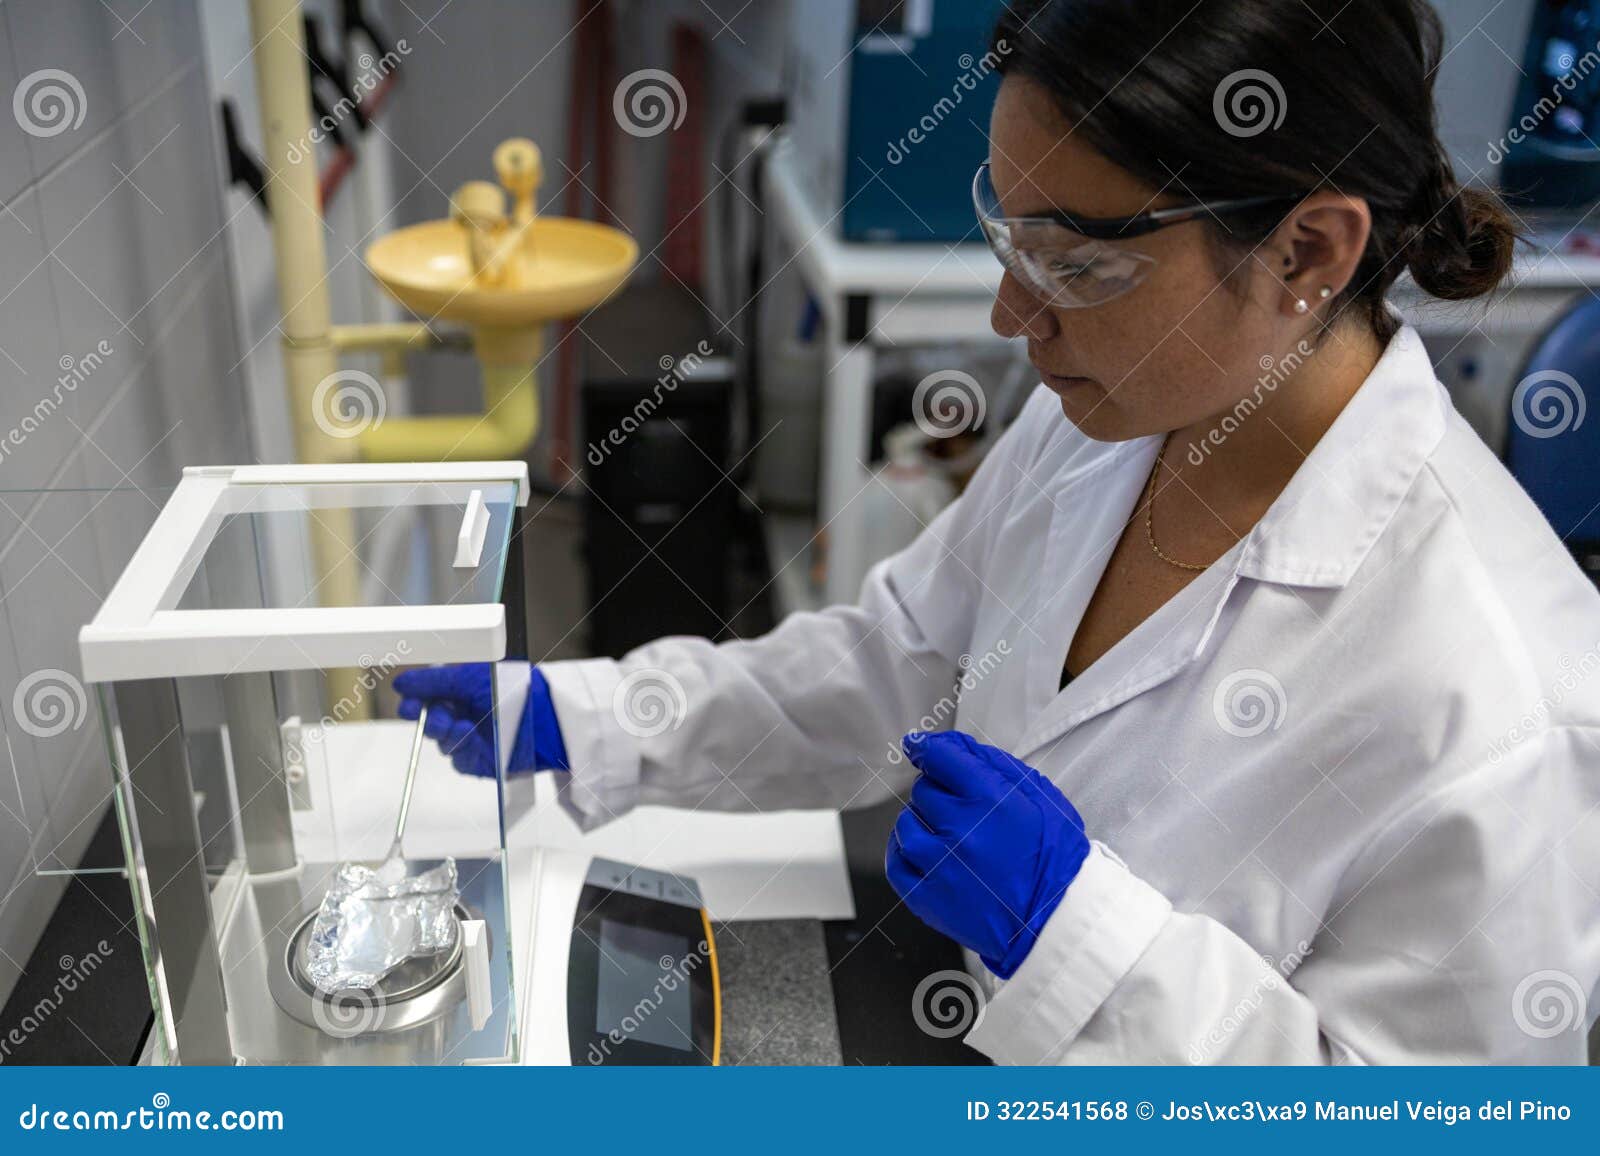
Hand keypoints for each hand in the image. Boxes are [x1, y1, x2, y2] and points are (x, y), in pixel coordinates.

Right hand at [393, 662, 569, 778]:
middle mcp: (466, 714)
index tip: (407, 703)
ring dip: (445, 732)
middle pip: (432, 722)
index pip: (429, 698)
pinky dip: (461, 748)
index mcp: (463, 690)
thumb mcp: (468, 676)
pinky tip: (469, 735)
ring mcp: (474, 738)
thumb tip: (402, 684)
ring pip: (443, 743)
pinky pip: (459, 759)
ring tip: (457, 724)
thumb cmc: (513, 689)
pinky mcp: (481, 761)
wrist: (545, 716)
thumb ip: (432, 681)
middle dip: (427, 718)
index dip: (415, 702)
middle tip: (429, 715)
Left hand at [886, 730, 1089, 978]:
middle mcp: (961, 830)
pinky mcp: (926, 898)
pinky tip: (926, 852)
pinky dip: (906, 850)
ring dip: (924, 823)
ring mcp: (940, 866)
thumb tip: (947, 744)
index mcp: (992, 801)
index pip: (939, 757)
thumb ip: (992, 763)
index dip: (928, 749)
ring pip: (907, 822)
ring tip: (953, 838)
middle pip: (924, 790)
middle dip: (941, 794)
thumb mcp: (1039, 796)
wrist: (1055, 922)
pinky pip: (896, 860)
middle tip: (966, 813)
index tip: (921, 748)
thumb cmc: (1052, 858)